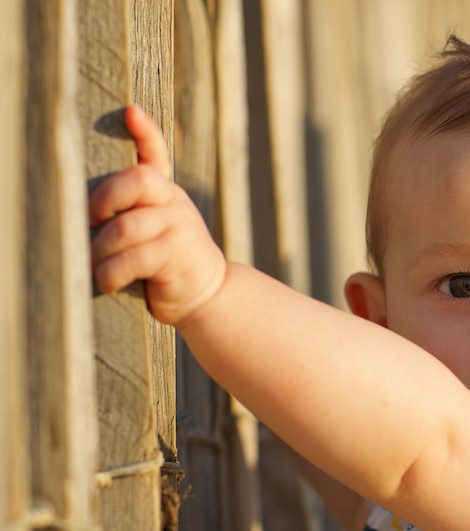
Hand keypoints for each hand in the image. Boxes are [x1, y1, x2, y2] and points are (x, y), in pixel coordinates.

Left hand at [89, 106, 226, 325]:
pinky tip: (108, 282)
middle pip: (135, 181)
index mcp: (165, 192)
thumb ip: (130, 209)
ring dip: (99, 251)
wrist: (206, 294)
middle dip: (101, 200)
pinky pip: (131, 258)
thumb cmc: (164, 262)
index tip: (130, 112)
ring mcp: (180, 227)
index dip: (145, 133)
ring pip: (124, 228)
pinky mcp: (177, 255)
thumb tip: (79, 207)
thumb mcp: (151, 228)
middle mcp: (175, 202)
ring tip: (93, 266)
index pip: (156, 154)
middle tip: (87, 223)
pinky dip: (111, 274)